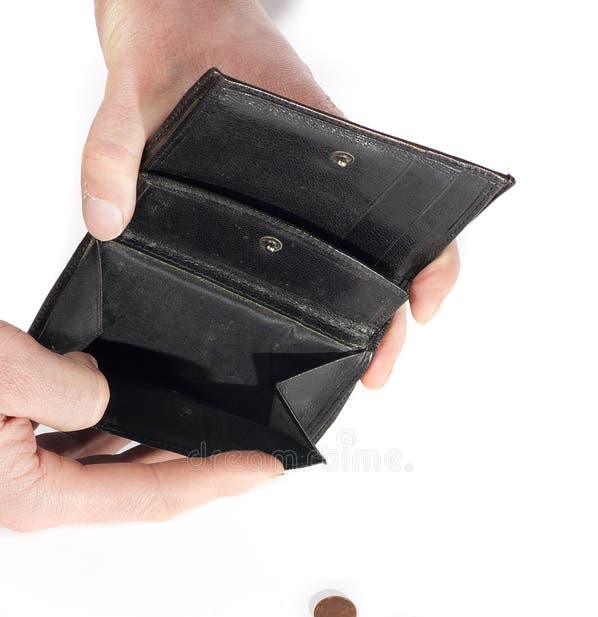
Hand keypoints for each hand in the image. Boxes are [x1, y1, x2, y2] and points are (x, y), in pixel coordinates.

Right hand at [0, 322, 281, 530]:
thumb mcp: (3, 375)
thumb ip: (68, 388)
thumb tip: (106, 391)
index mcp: (37, 494)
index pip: (155, 492)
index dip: (218, 477)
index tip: (264, 466)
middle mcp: (33, 494)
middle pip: (139, 482)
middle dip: (196, 459)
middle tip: (247, 445)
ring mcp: (21, 474)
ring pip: (109, 460)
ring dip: (155, 439)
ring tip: (199, 418)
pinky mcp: (8, 449)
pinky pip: (77, 441)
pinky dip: (111, 422)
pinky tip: (122, 395)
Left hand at [85, 0, 459, 389]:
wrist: (165, 10)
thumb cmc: (171, 31)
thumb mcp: (133, 90)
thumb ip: (113, 149)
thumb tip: (109, 223)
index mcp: (315, 142)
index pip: (400, 205)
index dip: (429, 260)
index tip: (420, 309)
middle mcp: (319, 174)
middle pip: (383, 252)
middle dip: (389, 318)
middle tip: (374, 372)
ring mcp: (299, 191)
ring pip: (349, 258)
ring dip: (357, 313)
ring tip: (341, 366)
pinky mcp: (270, 200)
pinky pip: (307, 250)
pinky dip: (317, 292)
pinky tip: (296, 328)